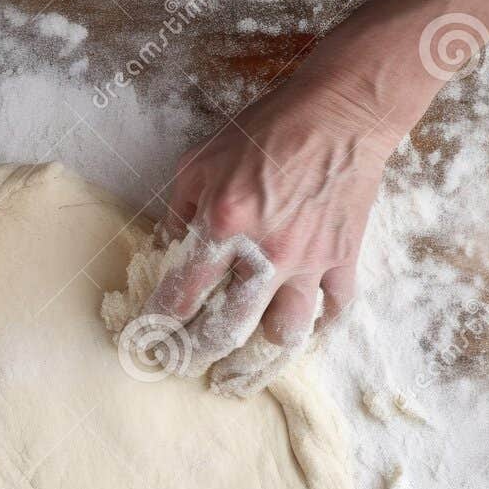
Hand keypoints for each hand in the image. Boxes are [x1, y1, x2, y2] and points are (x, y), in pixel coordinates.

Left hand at [147, 72, 398, 396]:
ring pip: (283, 336)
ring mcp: (309, 260)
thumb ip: (179, 212)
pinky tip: (301, 340)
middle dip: (199, 357)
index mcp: (224, 225)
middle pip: (227, 330)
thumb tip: (163, 253)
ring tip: (237, 379)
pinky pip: (335, 311)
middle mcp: (265, 252)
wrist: (342, 110)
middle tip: (186, 369)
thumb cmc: (267, 127)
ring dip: (257, 364)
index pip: (181, 294)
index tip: (144, 344)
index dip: (157, 326)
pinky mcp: (344, 258)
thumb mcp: (201, 160)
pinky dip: (320, 330)